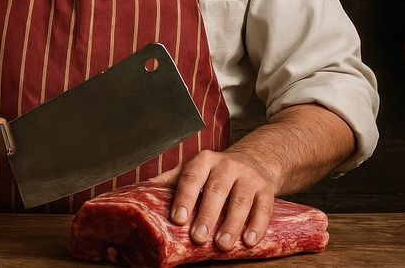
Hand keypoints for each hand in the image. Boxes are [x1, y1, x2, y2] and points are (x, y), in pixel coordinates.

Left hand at [151, 150, 275, 249]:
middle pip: (216, 190)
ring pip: (240, 200)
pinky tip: (249, 240)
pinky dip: (257, 225)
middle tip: (198, 237)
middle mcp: (226, 166)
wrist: (255, 159)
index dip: (185, 197)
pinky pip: (263, 207)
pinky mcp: (266, 189)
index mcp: (204, 161)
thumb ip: (170, 181)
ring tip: (222, 244)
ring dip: (232, 224)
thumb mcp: (194, 169)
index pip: (192, 177)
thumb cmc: (217, 171)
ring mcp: (248, 177)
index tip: (178, 218)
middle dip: (207, 215)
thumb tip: (138, 192)